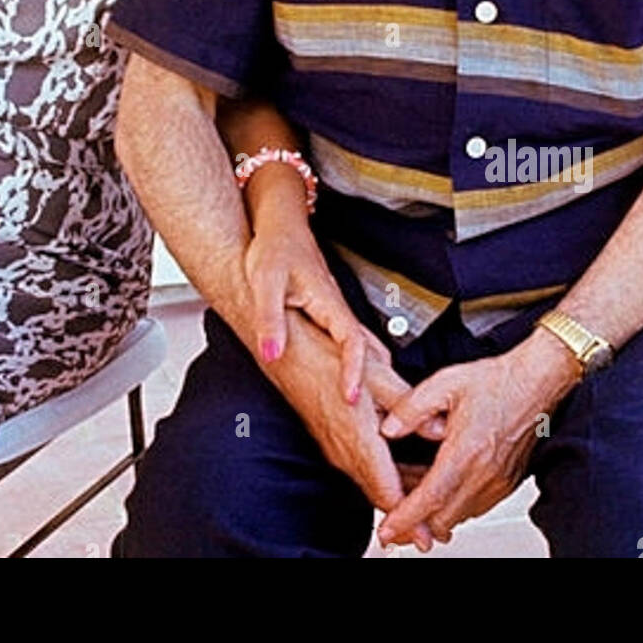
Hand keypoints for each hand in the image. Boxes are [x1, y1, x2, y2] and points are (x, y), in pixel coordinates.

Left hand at [245, 218, 388, 402]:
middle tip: (377, 417)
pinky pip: (348, 342)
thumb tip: (272, 354)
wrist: (280, 226)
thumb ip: (270, 319)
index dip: (353, 372)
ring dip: (368, 375)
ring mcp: (334, 311)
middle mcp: (337, 309)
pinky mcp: (326, 312)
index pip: (352, 342)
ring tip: (370, 408)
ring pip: (360, 346)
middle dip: (375, 382)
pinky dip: (354, 362)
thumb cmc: (274, 248)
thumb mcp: (265, 283)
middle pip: (366, 349)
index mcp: (328, 303)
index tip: (352, 398)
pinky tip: (347, 378)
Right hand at [264, 310, 437, 551]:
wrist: (285, 354)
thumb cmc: (323, 357)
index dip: (410, 518)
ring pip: (372, 484)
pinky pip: (362, 471)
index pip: (388, 493)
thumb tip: (438, 426)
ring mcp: (336, 449)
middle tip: (433, 529)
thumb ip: (409, 403)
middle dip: (407, 516)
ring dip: (396, 498)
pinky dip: (384, 480)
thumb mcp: (375, 373)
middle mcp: (344, 451)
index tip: (427, 534)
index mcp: (358, 438)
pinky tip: (402, 474)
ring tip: (425, 506)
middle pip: (380, 496)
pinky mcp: (333, 442)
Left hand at [376, 333, 578, 548]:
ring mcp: (497, 484)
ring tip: (410, 491)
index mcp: (467, 451)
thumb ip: (411, 407)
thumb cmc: (495, 381)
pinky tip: (437, 484)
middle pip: (442, 519)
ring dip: (432, 514)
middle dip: (413, 524)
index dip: (404, 519)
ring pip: (457, 517)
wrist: (535, 383)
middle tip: (391, 512)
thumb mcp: (445, 383)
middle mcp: (484, 474)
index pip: (431, 498)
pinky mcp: (505, 485)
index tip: (386, 532)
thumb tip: (388, 429)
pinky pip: (473, 508)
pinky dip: (451, 505)